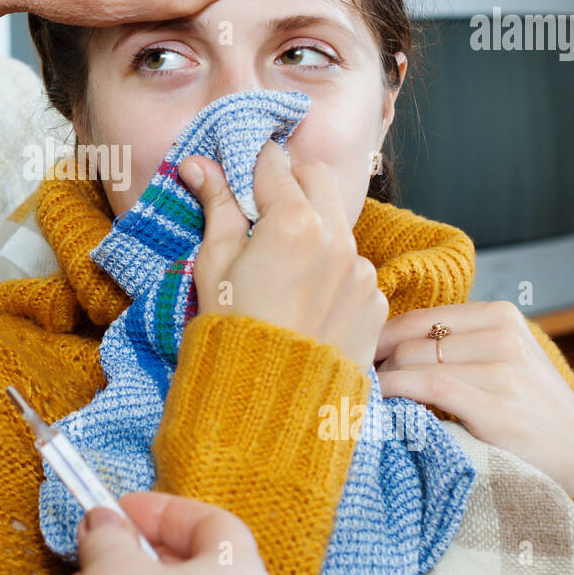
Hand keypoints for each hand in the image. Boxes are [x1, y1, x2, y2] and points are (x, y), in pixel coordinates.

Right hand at [178, 143, 387, 373]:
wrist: (265, 411)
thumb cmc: (230, 335)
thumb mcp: (213, 266)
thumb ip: (216, 208)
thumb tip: (199, 165)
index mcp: (294, 222)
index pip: (274, 164)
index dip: (251, 164)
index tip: (238, 174)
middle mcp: (338, 240)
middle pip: (316, 179)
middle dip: (289, 185)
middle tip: (259, 214)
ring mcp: (362, 273)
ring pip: (338, 224)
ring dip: (312, 228)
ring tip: (281, 269)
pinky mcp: (374, 303)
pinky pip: (353, 268)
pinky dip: (331, 271)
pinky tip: (304, 301)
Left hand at [374, 300, 573, 495]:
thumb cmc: (529, 415)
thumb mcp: (501, 363)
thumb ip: (456, 347)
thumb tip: (380, 346)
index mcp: (502, 316)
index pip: (419, 318)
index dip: (382, 339)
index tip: (360, 359)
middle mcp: (505, 336)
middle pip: (411, 341)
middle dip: (380, 364)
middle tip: (360, 387)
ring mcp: (505, 370)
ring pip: (414, 362)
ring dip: (384, 383)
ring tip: (370, 401)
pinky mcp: (499, 407)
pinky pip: (428, 386)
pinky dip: (398, 393)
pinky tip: (385, 407)